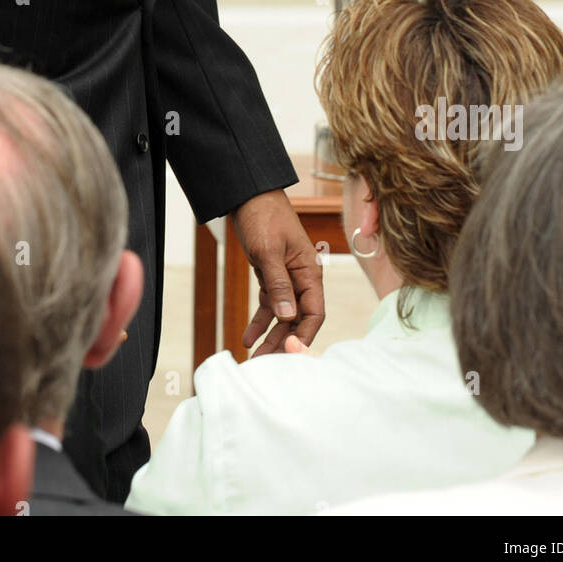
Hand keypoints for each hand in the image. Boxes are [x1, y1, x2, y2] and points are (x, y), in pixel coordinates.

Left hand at [230, 189, 324, 356]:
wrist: (249, 196)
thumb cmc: (264, 217)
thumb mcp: (269, 250)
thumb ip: (278, 283)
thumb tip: (287, 316)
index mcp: (310, 271)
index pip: (314, 313)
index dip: (303, 335)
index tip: (289, 355)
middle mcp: (302, 278)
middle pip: (298, 319)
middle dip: (283, 342)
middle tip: (266, 365)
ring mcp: (287, 278)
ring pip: (283, 315)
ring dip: (270, 336)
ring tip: (255, 359)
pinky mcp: (272, 276)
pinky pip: (269, 304)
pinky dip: (259, 321)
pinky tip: (248, 337)